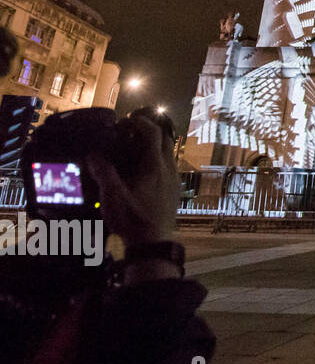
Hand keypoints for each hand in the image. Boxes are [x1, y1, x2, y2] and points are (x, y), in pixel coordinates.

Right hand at [84, 114, 178, 247]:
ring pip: (167, 152)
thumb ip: (103, 173)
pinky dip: (156, 159)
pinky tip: (141, 170)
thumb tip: (92, 155)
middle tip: (128, 131)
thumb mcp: (113, 197)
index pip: (153, 133)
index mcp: (155, 166)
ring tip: (132, 149)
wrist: (154, 243)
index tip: (125, 121)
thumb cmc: (133, 219)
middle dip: (147, 130)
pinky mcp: (174, 189)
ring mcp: (174, 179)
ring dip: (152, 145)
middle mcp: (168, 169)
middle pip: (164, 139)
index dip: (139, 122)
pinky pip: (168, 165)